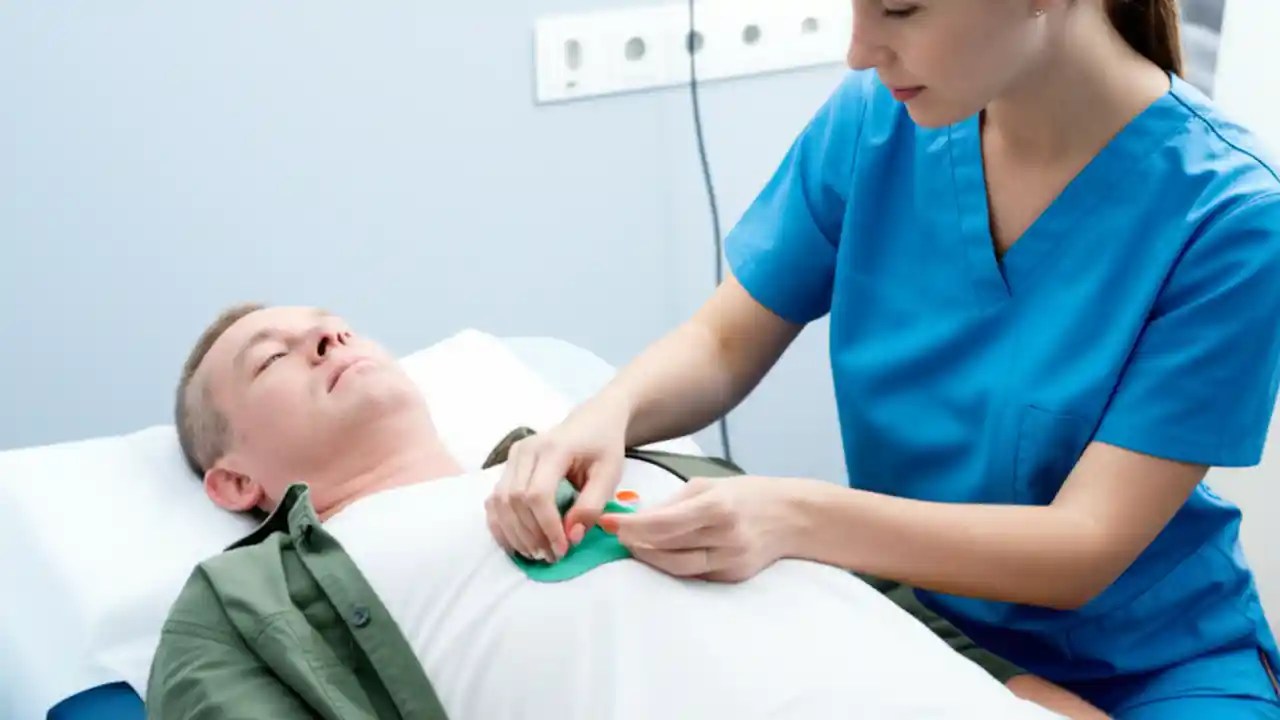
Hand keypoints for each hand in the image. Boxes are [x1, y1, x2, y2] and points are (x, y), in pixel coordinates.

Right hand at [485, 394, 629, 561]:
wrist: (592, 422)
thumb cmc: (603, 448)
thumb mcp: (610, 475)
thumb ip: (591, 506)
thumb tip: (571, 537)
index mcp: (554, 448)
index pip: (538, 494)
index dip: (547, 527)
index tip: (562, 550)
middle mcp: (526, 450)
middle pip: (515, 500)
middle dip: (531, 535)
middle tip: (551, 556)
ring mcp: (513, 457)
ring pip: (500, 502)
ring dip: (515, 534)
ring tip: (536, 553)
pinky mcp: (507, 466)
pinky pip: (494, 500)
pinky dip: (501, 526)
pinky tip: (516, 544)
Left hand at [601, 475, 798, 582]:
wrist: (792, 517)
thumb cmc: (747, 494)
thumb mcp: (709, 485)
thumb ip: (673, 502)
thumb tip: (638, 517)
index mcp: (716, 506)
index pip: (663, 523)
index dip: (631, 526)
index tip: (609, 522)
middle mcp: (723, 536)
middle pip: (666, 547)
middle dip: (634, 542)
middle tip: (614, 535)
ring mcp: (729, 560)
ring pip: (676, 567)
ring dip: (648, 558)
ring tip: (632, 547)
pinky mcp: (732, 577)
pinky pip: (693, 575)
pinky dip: (672, 566)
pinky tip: (658, 556)